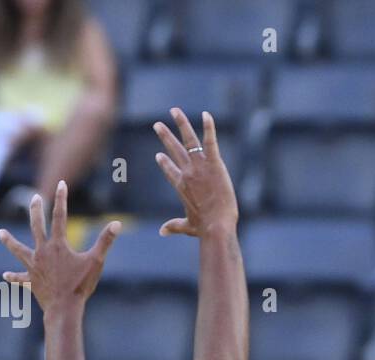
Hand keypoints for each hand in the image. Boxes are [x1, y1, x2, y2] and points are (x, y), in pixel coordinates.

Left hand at [0, 181, 121, 312]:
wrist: (64, 307)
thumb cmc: (80, 285)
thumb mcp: (96, 261)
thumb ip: (105, 241)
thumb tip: (117, 223)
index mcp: (58, 245)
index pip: (60, 216)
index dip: (61, 199)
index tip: (61, 184)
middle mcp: (42, 251)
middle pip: (36, 226)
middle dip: (36, 210)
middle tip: (34, 197)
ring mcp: (34, 265)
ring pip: (19, 250)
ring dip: (10, 241)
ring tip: (0, 233)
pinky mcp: (31, 280)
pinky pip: (20, 278)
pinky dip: (14, 277)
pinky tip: (5, 276)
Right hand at [154, 108, 238, 237]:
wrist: (217, 224)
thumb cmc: (204, 227)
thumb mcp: (187, 226)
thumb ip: (174, 227)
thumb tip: (161, 232)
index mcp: (180, 185)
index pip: (169, 169)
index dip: (164, 162)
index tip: (159, 155)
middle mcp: (187, 172)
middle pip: (174, 149)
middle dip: (165, 136)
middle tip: (157, 124)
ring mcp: (200, 166)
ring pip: (188, 139)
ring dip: (181, 123)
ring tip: (174, 111)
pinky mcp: (215, 163)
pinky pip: (210, 141)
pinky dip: (209, 127)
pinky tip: (206, 114)